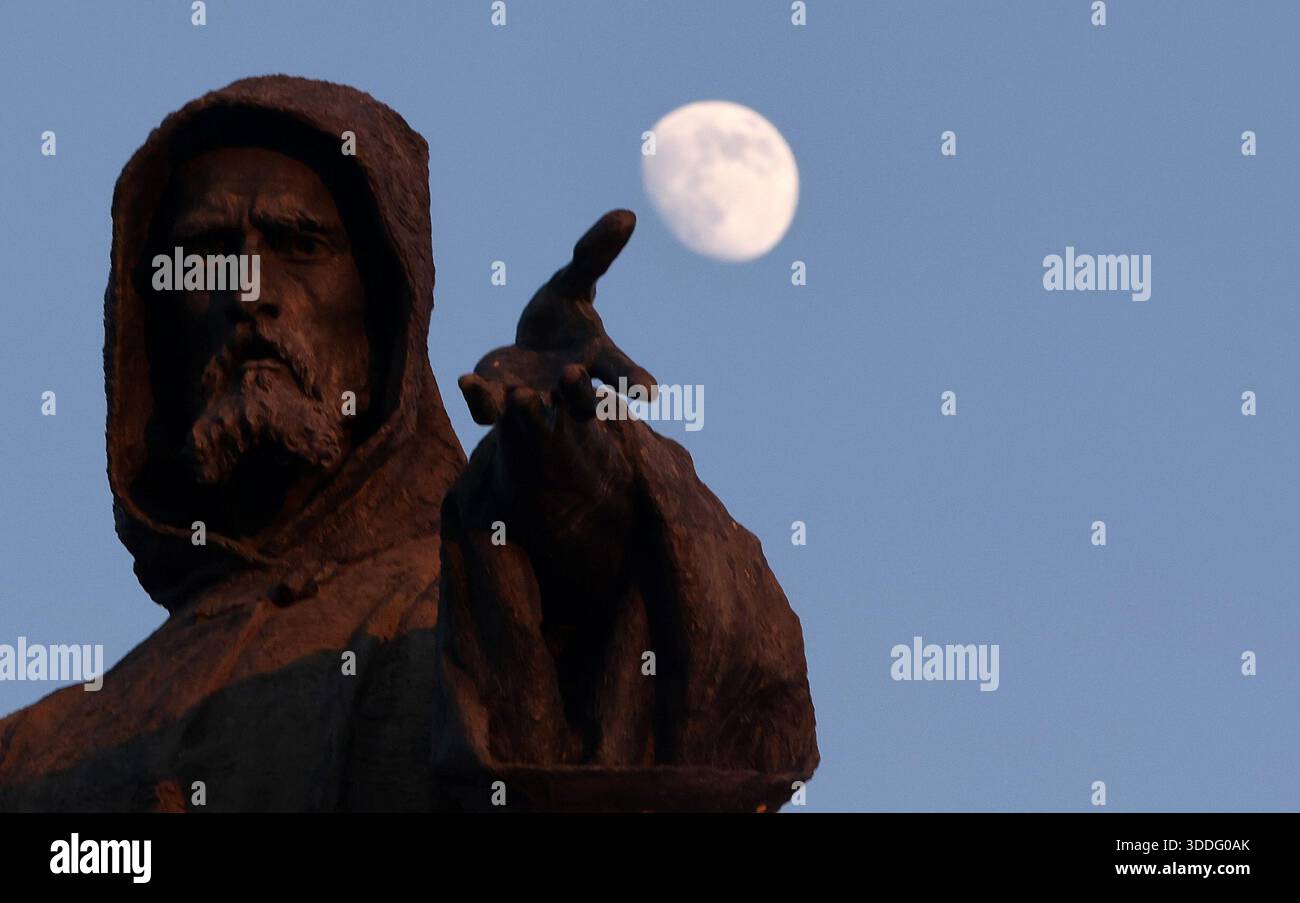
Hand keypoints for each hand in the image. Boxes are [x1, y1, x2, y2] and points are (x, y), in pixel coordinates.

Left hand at [457, 210, 655, 520]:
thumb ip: (596, 254)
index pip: (618, 370)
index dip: (633, 380)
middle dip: (580, 393)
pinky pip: (488, 409)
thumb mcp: (572, 281)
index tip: (649, 392)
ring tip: (525, 395)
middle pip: (582, 402)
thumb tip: (627, 213)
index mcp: (594, 358)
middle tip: (575, 373)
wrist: (523, 356)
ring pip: (536, 415)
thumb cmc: (558, 317)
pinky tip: (466, 379)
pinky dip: (478, 399)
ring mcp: (533, 398)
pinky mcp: (497, 401)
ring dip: (531, 407)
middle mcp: (567, 388)